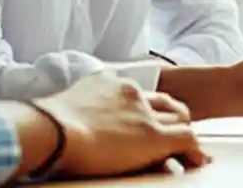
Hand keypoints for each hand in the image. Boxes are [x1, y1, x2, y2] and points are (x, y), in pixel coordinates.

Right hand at [39, 71, 208, 177]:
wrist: (51, 130)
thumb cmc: (46, 124)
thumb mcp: (63, 105)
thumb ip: (75, 108)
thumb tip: (63, 120)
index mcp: (109, 83)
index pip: (137, 93)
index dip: (144, 109)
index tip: (142, 119)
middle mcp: (131, 92)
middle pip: (163, 102)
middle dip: (170, 117)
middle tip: (173, 132)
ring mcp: (144, 113)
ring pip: (179, 118)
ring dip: (182, 134)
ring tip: (186, 150)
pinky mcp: (154, 135)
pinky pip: (186, 139)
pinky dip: (194, 150)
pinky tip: (196, 160)